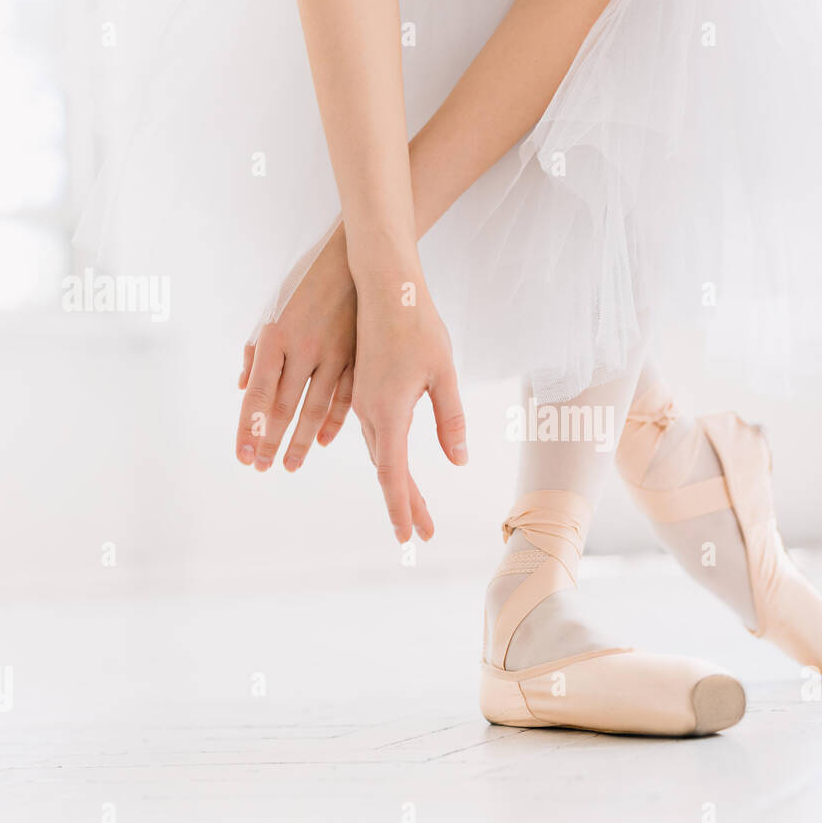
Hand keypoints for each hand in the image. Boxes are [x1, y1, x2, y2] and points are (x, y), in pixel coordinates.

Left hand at [236, 226, 355, 471]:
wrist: (353, 260)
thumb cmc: (305, 284)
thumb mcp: (272, 310)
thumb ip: (257, 351)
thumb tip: (243, 387)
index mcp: (276, 337)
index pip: (258, 394)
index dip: (248, 429)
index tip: (242, 457)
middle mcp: (304, 350)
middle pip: (284, 407)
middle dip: (271, 442)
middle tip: (262, 467)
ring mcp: (334, 355)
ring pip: (315, 408)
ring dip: (302, 441)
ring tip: (290, 465)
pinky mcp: (358, 356)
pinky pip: (345, 396)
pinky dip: (334, 422)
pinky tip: (325, 441)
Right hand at [350, 268, 466, 543]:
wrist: (383, 285)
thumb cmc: (419, 324)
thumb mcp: (444, 373)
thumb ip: (451, 419)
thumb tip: (458, 461)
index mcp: (388, 411)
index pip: (393, 474)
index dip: (402, 507)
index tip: (409, 536)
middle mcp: (369, 411)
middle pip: (387, 470)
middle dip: (405, 503)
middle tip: (422, 534)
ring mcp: (363, 400)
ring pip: (380, 453)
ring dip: (396, 482)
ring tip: (416, 509)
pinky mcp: (363, 388)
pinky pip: (373, 434)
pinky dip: (387, 458)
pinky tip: (395, 468)